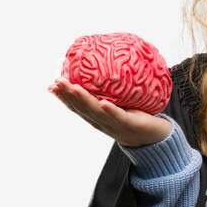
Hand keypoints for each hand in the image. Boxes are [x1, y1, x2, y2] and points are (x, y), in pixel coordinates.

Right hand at [49, 77, 172, 147]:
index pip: (77, 107)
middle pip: (82, 109)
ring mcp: (115, 124)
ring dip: (83, 100)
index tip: (52, 86)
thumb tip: (105, 68)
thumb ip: (111, 90)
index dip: (64, 98)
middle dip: (67, 95)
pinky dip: (110, 110)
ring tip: (72, 87)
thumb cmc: (137, 117)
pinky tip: (103, 103)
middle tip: (57, 82)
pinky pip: (119, 116)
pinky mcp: (130, 124)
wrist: (155, 138)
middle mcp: (102, 122)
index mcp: (98, 117)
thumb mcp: (120, 104)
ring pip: (96, 112)